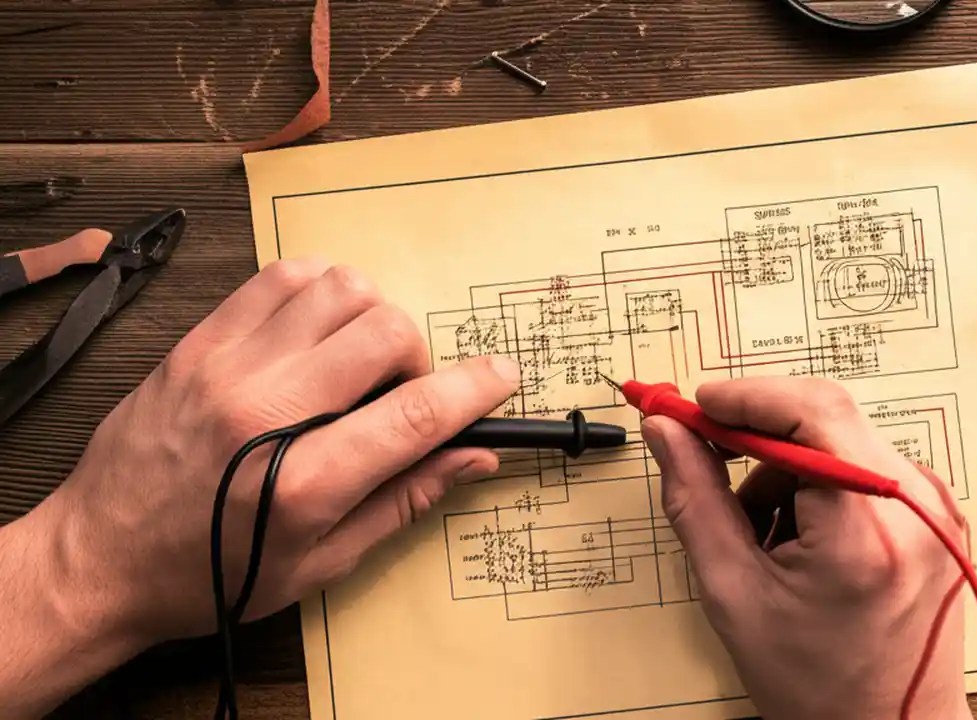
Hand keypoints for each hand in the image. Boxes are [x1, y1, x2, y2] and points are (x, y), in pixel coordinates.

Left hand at [0, 260, 519, 717]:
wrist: (100, 559)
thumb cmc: (211, 572)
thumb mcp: (321, 561)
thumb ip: (406, 499)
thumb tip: (475, 456)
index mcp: (303, 483)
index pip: (415, 412)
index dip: (474, 388)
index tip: (501, 377)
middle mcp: (265, 411)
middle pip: (385, 333)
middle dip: (417, 358)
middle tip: (397, 395)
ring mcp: (226, 366)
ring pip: (340, 288)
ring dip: (370, 317)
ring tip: (355, 360)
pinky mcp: (198, 342)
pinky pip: (280, 277)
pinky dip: (319, 290)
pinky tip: (317, 329)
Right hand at [640, 378, 972, 719]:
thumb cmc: (821, 687)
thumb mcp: (735, 593)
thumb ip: (695, 499)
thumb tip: (668, 431)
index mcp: (867, 529)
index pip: (810, 412)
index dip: (744, 397)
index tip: (695, 406)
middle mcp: (916, 506)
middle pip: (825, 415)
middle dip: (757, 431)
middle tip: (707, 453)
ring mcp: (934, 507)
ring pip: (839, 440)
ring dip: (786, 467)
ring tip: (765, 535)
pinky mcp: (934, 513)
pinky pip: (862, 465)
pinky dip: (818, 484)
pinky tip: (801, 537)